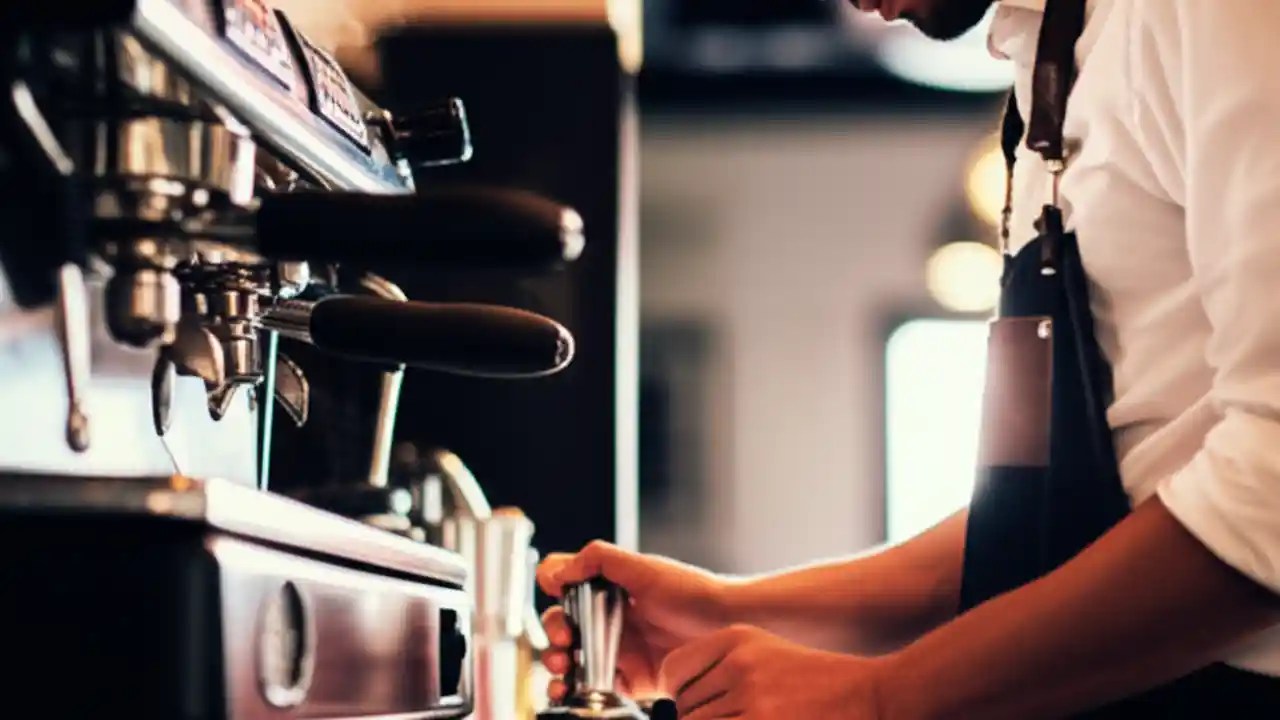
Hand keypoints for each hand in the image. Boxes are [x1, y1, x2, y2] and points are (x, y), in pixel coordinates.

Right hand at [536, 540, 732, 701]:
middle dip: (552, 635)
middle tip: (563, 642)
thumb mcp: (646, 568)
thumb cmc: (694, 592)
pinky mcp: (631, 678)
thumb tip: (560, 569)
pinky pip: (597, 686)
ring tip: (562, 669)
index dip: (555, 594)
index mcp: (610, 588)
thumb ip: (602, 560)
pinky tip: (575, 689)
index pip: (567, 585)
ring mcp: (620, 648)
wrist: (730, 626)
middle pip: (563, 625)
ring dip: (558, 665)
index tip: (560, 604)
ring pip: (574, 658)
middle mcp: (611, 617)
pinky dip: (579, 690)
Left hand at [660, 624, 887, 719]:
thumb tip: (670, 704)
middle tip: (732, 716)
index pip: (672, 669)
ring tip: (749, 719)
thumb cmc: (812, 682)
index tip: (689, 706)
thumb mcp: (761, 655)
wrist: (868, 695)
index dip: (675, 695)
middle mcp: (739, 664)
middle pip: (682, 707)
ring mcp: (752, 699)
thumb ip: (716, 671)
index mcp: (735, 638)